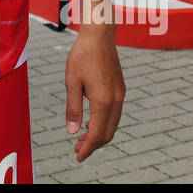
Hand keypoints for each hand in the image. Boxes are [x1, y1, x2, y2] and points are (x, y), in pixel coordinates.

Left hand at [64, 31, 125, 161]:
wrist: (99, 36)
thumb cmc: (82, 56)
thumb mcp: (72, 82)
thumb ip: (73, 108)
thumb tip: (73, 131)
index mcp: (104, 101)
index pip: (98, 134)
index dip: (88, 148)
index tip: (78, 156)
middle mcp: (116, 100)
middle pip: (108, 133)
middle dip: (93, 144)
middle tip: (77, 149)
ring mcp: (120, 94)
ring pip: (112, 123)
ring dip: (99, 133)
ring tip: (82, 137)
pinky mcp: (120, 89)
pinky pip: (114, 113)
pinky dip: (103, 122)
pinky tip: (91, 121)